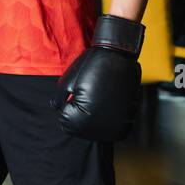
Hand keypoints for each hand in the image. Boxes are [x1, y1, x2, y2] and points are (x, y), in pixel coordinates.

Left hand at [51, 14, 144, 140]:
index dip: (68, 106)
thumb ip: (59, 99)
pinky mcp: (127, 121)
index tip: (76, 91)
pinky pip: (112, 127)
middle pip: (81, 130)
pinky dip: (108, 117)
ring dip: (95, 116)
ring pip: (97, 129)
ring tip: (99, 95)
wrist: (117, 55)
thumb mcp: (66, 82)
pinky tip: (108, 101)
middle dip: (80, 113)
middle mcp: (98, 128)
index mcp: (80, 120)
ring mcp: (115, 126)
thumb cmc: (90, 66)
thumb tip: (56, 108)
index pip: (66, 124)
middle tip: (88, 92)